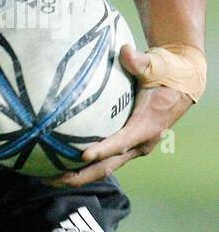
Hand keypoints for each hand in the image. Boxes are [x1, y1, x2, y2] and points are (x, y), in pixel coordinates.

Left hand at [52, 44, 192, 187]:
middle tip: (56, 178)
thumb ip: (140, 61)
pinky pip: (104, 161)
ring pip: (105, 168)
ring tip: (49, 179)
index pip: (123, 141)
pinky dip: (83, 167)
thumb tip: (126, 51)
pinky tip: (58, 167)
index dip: (104, 149)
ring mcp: (133, 147)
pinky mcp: (126, 146)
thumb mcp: (156, 65)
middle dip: (82, 174)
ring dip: (79, 175)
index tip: (83, 155)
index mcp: (148, 125)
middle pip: (109, 165)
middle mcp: (141, 142)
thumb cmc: (167, 72)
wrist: (183, 83)